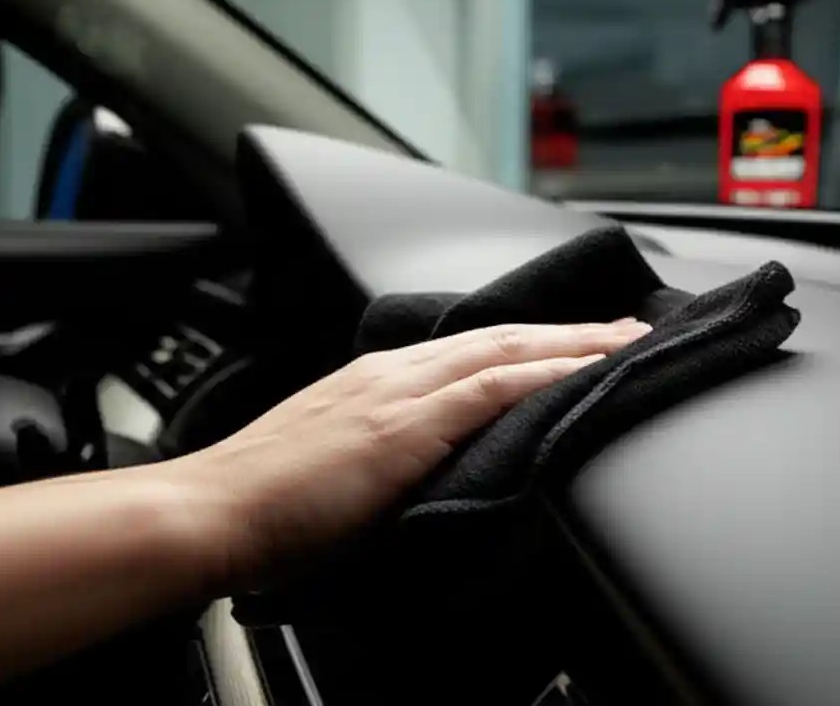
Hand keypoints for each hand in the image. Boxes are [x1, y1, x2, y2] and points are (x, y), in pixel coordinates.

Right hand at [162, 319, 650, 591]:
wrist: (211, 512)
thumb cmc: (266, 500)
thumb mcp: (340, 461)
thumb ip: (389, 450)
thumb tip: (433, 463)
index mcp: (378, 379)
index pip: (474, 348)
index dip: (534, 341)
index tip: (579, 341)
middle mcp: (393, 371)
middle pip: (503, 337)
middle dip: (571, 331)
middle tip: (628, 327)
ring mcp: (399, 393)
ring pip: (507, 352)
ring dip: (575, 343)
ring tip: (628, 342)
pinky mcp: (403, 425)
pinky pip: (489, 388)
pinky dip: (543, 373)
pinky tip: (583, 369)